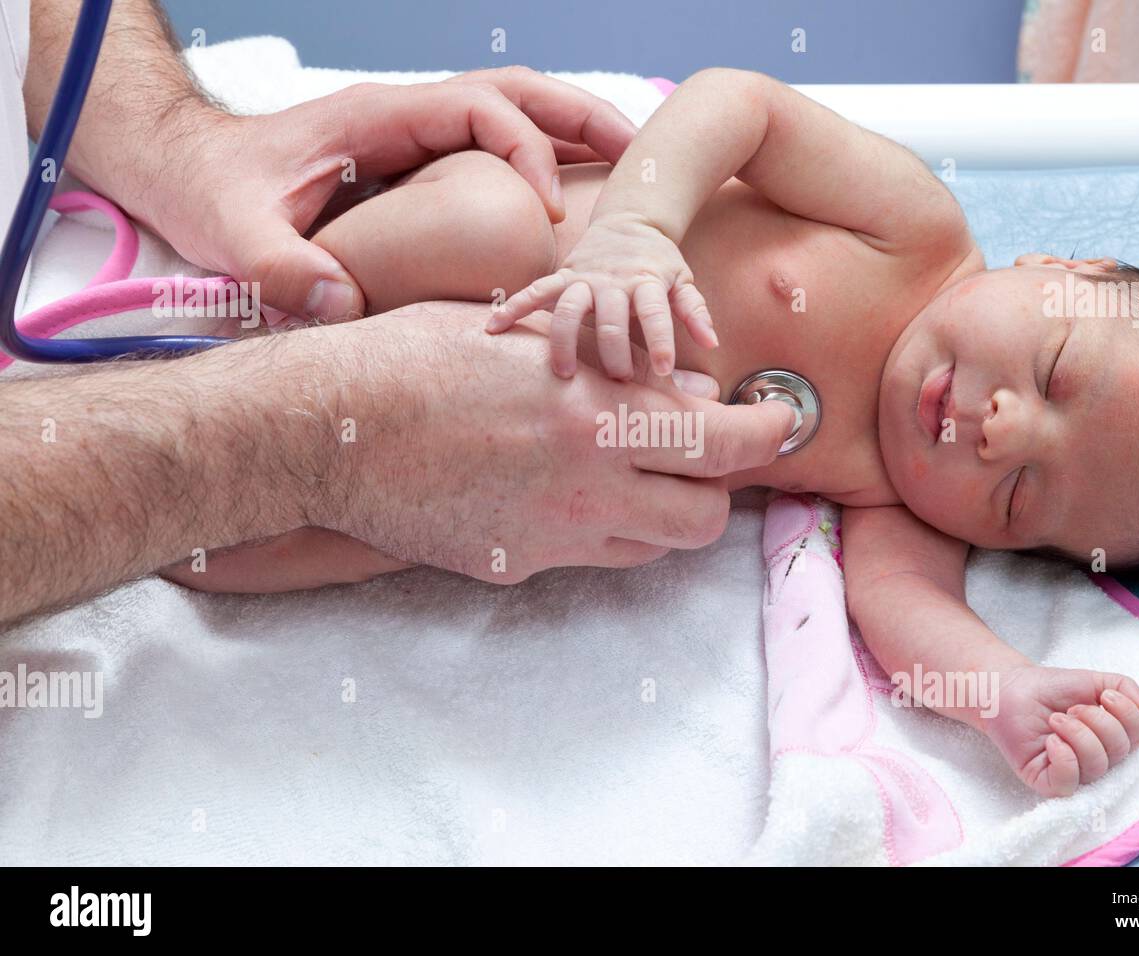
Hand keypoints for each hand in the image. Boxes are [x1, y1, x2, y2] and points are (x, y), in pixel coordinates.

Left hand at [129, 67, 638, 321]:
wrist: (185, 166)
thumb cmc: (210, 191)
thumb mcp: (234, 233)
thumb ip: (281, 269)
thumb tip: (342, 305)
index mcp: (379, 119)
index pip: (483, 110)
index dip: (527, 152)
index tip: (546, 214)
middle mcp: (407, 115)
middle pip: (519, 92)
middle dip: (583, 119)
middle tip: (643, 156)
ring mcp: (415, 132)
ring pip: (515, 111)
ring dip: (574, 132)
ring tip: (632, 169)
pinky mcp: (416, 157)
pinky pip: (495, 144)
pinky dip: (544, 157)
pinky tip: (575, 195)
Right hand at [302, 302, 793, 581]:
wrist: (328, 425)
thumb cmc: (421, 356)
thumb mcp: (531, 340)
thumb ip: (621, 373)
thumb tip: (691, 398)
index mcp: (599, 414)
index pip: (727, 444)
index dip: (766, 436)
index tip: (775, 424)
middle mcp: (587, 484)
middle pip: (706, 518)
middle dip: (715, 489)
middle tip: (699, 459)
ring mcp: (551, 535)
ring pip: (654, 547)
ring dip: (661, 514)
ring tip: (626, 473)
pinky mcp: (514, 565)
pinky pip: (588, 558)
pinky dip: (595, 530)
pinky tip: (554, 492)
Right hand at [485, 213, 717, 378]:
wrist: (631, 220)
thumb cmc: (660, 262)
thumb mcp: (684, 281)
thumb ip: (695, 313)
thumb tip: (712, 343)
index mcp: (646, 281)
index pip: (654, 313)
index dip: (660, 341)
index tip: (663, 372)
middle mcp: (612, 280)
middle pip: (609, 319)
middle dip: (612, 353)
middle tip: (617, 385)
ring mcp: (584, 278)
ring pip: (568, 308)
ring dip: (564, 341)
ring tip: (564, 374)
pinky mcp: (562, 277)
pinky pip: (535, 292)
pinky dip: (514, 307)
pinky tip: (494, 328)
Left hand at [983, 666, 1138, 797]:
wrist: (1010, 687)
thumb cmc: (1050, 688)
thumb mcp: (1095, 680)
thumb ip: (1124, 687)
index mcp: (1109, 737)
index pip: (1136, 738)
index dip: (1126, 715)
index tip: (1102, 696)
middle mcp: (1095, 757)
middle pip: (1119, 752)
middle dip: (1098, 722)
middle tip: (1072, 708)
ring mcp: (1071, 771)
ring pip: (1096, 766)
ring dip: (1079, 735)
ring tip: (1057, 719)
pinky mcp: (1046, 780)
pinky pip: (1067, 783)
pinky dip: (1064, 759)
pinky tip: (1052, 741)